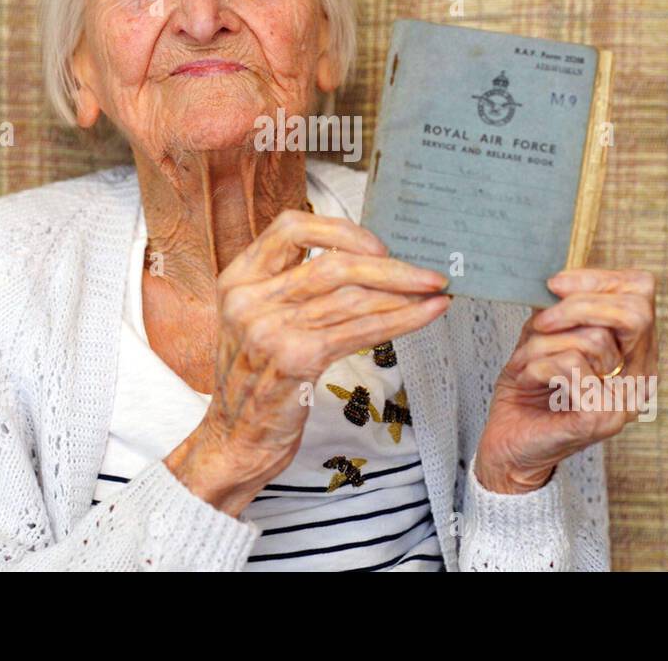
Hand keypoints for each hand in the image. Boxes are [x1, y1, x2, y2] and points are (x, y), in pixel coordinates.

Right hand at [166, 209, 450, 514]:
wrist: (233, 439)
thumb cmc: (254, 379)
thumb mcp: (256, 320)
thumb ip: (291, 287)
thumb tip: (365, 262)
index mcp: (238, 278)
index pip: (291, 227)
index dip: (340, 230)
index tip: (376, 246)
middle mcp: (250, 299)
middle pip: (333, 263)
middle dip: (390, 266)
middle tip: (428, 273)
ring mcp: (270, 329)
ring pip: (352, 297)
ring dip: (404, 293)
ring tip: (435, 293)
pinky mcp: (295, 359)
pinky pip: (360, 331)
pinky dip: (401, 320)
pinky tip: (425, 315)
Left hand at [473, 268, 657, 494]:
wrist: (508, 442)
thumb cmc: (528, 388)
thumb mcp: (545, 334)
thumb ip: (562, 308)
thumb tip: (563, 283)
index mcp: (634, 350)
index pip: (643, 292)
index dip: (599, 279)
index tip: (555, 285)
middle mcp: (641, 375)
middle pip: (635, 311)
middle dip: (577, 306)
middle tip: (541, 322)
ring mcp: (625, 400)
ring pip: (593, 339)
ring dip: (543, 344)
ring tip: (526, 363)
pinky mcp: (602, 418)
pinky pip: (571, 365)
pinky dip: (537, 365)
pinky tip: (528, 379)